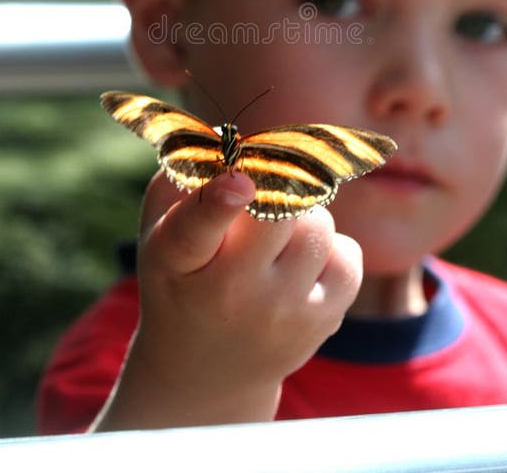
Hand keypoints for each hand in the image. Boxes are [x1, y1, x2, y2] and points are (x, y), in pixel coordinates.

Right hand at [93, 169, 361, 429]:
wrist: (206, 370)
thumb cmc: (182, 278)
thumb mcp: (158, 230)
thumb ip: (183, 175)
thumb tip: (228, 136)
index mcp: (178, 261)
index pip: (196, 230)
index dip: (221, 200)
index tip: (240, 179)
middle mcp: (231, 293)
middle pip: (279, 213)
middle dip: (278, 186)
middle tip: (266, 191)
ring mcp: (281, 313)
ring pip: (318, 226)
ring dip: (304, 215)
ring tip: (280, 234)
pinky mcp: (321, 323)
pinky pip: (348, 255)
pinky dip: (331, 247)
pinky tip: (302, 263)